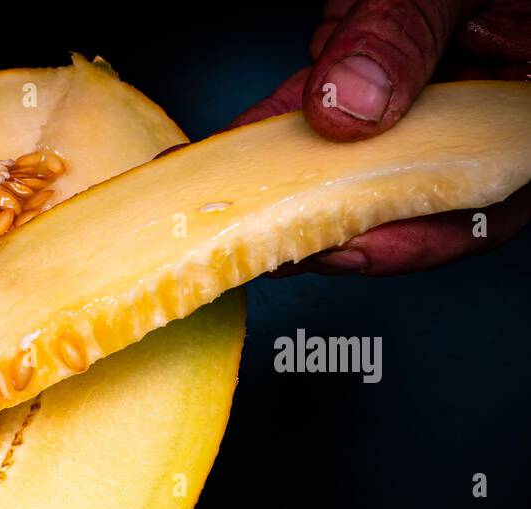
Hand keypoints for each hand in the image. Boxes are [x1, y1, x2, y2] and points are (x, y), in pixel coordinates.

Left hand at [232, 0, 530, 274]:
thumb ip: (406, 34)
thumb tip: (345, 108)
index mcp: (529, 105)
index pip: (489, 201)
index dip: (421, 239)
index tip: (353, 249)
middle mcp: (482, 112)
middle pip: (419, 203)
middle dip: (347, 232)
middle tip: (277, 249)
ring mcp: (427, 98)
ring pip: (365, 171)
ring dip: (304, 195)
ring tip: (243, 215)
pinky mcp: (376, 78)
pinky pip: (326, 121)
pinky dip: (280, 135)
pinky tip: (231, 153)